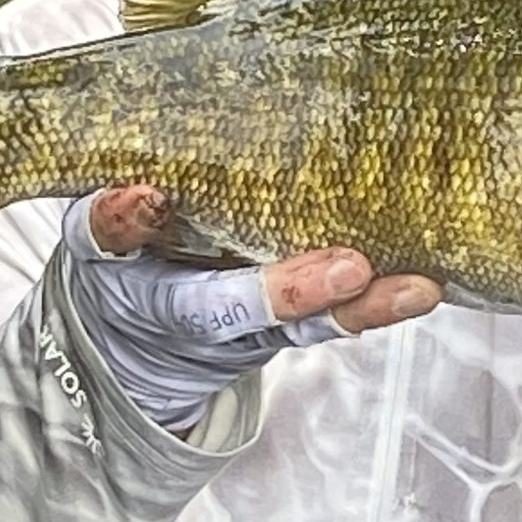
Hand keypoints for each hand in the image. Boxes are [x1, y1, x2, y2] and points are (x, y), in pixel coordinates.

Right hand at [60, 184, 441, 430]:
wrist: (140, 342)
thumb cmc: (128, 258)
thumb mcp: (102, 231)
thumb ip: (116, 213)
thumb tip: (141, 179)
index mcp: (119, 262)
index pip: (114, 241)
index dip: (129, 221)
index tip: (148, 198)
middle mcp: (182, 306)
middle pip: (227, 307)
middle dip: (285, 291)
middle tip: (346, 268)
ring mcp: (239, 324)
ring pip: (296, 324)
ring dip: (357, 307)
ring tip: (411, 288)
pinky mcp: (280, 329)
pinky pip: (328, 322)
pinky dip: (374, 306)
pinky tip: (419, 288)